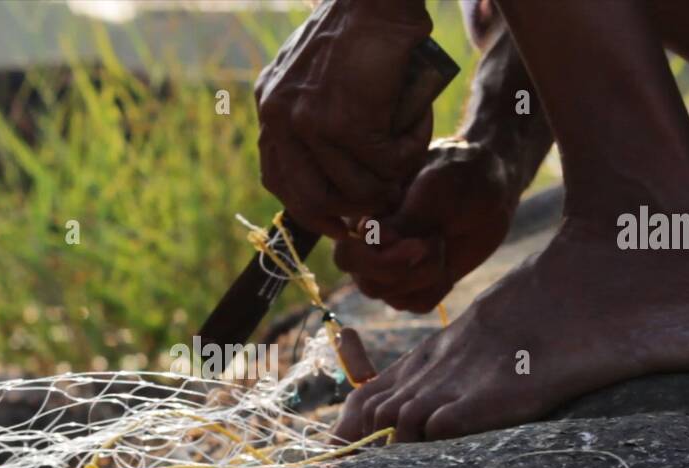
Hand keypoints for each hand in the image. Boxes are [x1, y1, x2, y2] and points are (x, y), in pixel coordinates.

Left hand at [254, 0, 432, 239]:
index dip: (311, 209)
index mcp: (270, 107)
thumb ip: (312, 114)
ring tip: (408, 150)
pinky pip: (388, 164)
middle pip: (311, 201)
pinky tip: (417, 125)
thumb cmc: (360, 27)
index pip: (278, 180)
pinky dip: (411, 151)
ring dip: (392, 179)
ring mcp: (308, 123)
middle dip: (353, 210)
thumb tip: (331, 172)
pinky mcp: (345, 122)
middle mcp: (279, 118)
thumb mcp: (317, 73)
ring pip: (357, 189)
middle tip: (385, 197)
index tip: (340, 220)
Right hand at [333, 137, 518, 312]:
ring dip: (425, 276)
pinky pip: (417, 304)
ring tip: (441, 242)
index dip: (378, 259)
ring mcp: (393, 267)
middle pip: (367, 284)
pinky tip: (448, 263)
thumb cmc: (459, 173)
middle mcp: (371, 246)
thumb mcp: (434, 190)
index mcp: (362, 218)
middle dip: (404, 271)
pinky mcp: (418, 282)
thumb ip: (404, 218)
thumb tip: (373, 237)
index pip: (347, 257)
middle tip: (434, 245)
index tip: (418, 241)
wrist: (491, 183)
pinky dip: (437, 287)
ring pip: (392, 297)